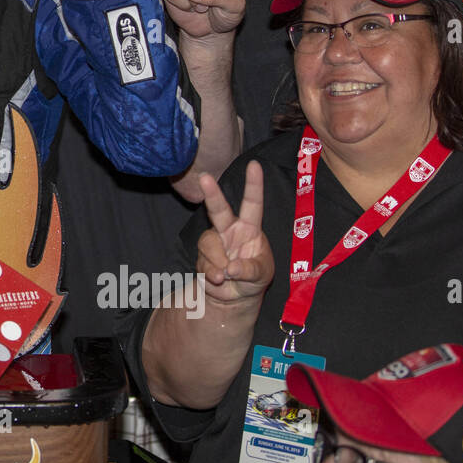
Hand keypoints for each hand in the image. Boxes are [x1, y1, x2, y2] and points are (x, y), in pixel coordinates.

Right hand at [195, 161, 272, 303]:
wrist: (235, 297)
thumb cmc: (254, 278)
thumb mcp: (261, 275)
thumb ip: (249, 270)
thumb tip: (231, 268)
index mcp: (249, 227)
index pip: (252, 203)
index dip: (254, 185)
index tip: (254, 164)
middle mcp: (229, 230)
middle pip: (218, 209)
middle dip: (212, 193)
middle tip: (205, 178)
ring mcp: (213, 242)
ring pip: (208, 243)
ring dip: (217, 262)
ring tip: (225, 277)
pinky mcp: (201, 256)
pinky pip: (202, 262)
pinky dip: (211, 274)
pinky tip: (219, 280)